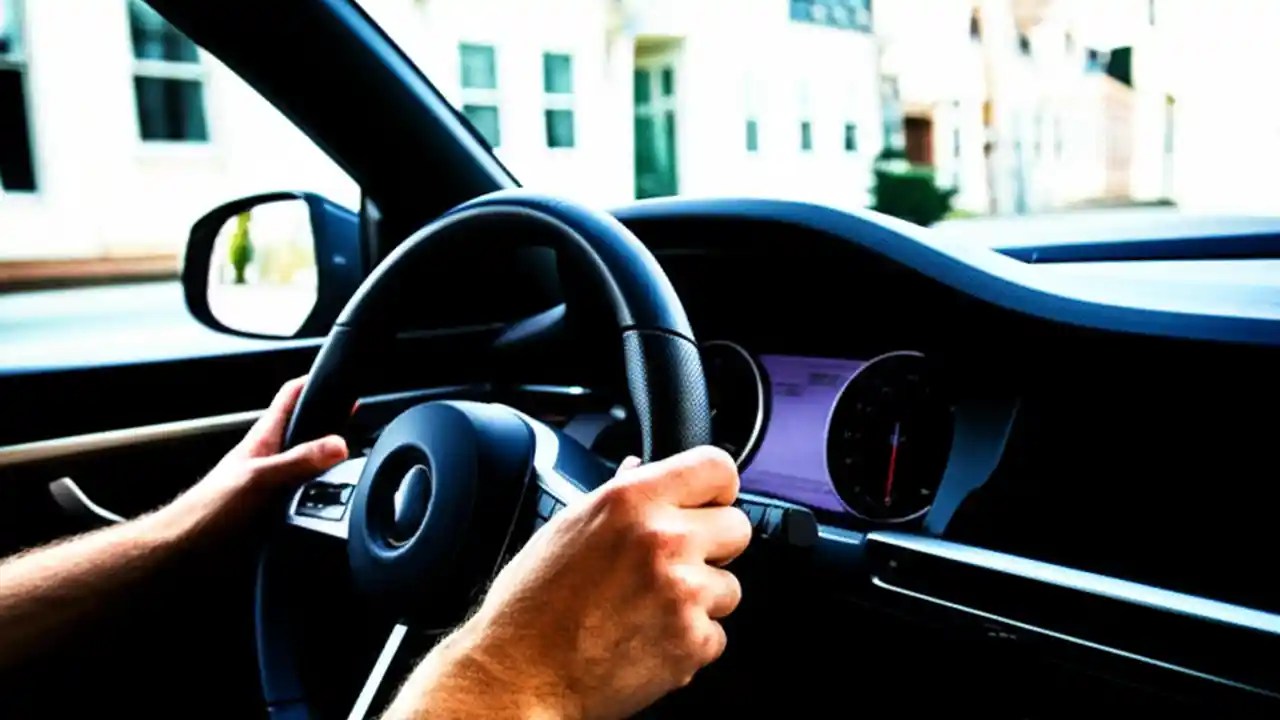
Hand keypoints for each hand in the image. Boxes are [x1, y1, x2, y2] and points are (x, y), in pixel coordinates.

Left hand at [159, 376, 347, 544]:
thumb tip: (338, 444)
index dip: (314, 381)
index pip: (291, 396)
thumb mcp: (258, 478)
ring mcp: (272, 481)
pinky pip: (305, 491)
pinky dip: (322, 491)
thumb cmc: (208, 508)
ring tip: (355, 459)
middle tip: (359, 421)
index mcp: (264, 438)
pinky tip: (333, 499)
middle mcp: (270, 456)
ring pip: (308, 461)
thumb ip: (298, 460)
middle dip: (331, 422)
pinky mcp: (273, 507)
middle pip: (305, 428)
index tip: (340, 377)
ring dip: (328, 460)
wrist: (185, 547)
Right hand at [394, 446, 752, 719]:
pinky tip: (646, 640)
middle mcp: (664, 540)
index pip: (716, 468)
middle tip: (674, 566)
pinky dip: (689, 643)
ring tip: (647, 610)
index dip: (716, 489)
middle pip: (738, 528)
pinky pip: (716, 635)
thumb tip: (639, 468)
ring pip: (729, 587)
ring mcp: (683, 593)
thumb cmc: (531, 606)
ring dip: (700, 601)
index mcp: (631, 501)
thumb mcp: (567, 529)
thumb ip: (617, 495)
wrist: (520, 676)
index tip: (706, 505)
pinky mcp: (692, 642)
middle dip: (714, 548)